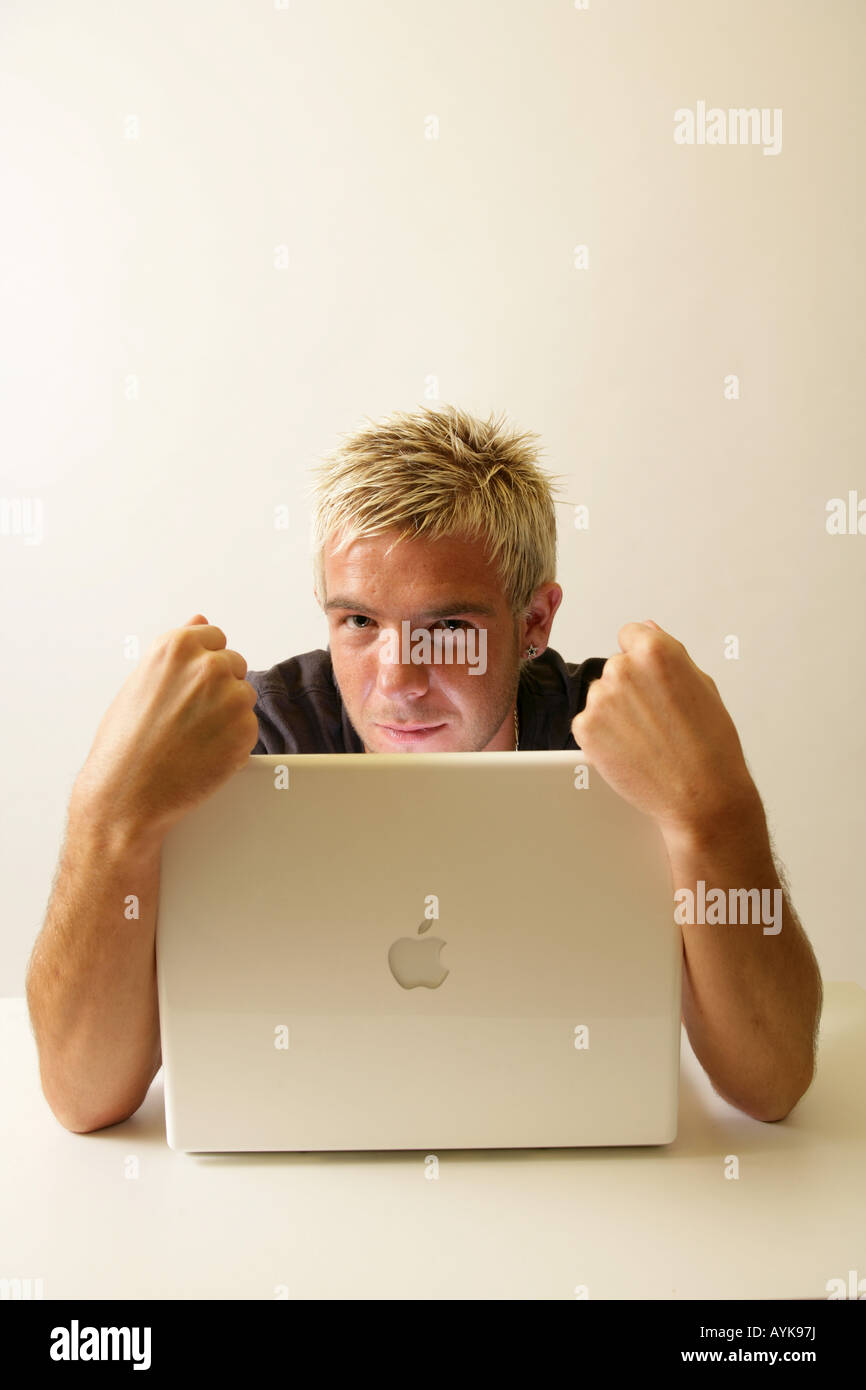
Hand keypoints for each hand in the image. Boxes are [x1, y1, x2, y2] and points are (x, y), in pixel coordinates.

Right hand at [70, 614, 259, 841]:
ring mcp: (230, 698)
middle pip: (234, 664)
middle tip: (189, 718)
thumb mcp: (142, 682)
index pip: (214, 638)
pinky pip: (249, 727)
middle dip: (218, 687)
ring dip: (228, 714)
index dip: (202, 664)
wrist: (126, 794)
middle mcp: (207, 666)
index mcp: (177, 647)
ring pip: (244, 696)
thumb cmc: (125, 743)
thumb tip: (200, 620)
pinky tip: (204, 753)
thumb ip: (177, 651)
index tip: (190, 686)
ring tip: (192, 737)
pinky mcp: (246, 731)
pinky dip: (234, 740)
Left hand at [571, 620, 761, 846]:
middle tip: (657, 719)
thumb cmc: (711, 744)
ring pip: (601, 696)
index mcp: (654, 650)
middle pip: (615, 667)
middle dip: (630, 688)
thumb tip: (647, 628)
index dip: (643, 659)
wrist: (701, 795)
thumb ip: (670, 652)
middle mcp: (622, 668)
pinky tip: (630, 751)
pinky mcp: (584, 729)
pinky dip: (602, 736)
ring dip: (615, 712)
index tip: (652, 681)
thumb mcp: (702, 684)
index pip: (630, 634)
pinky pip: (588, 723)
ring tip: (646, 739)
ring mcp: (600, 699)